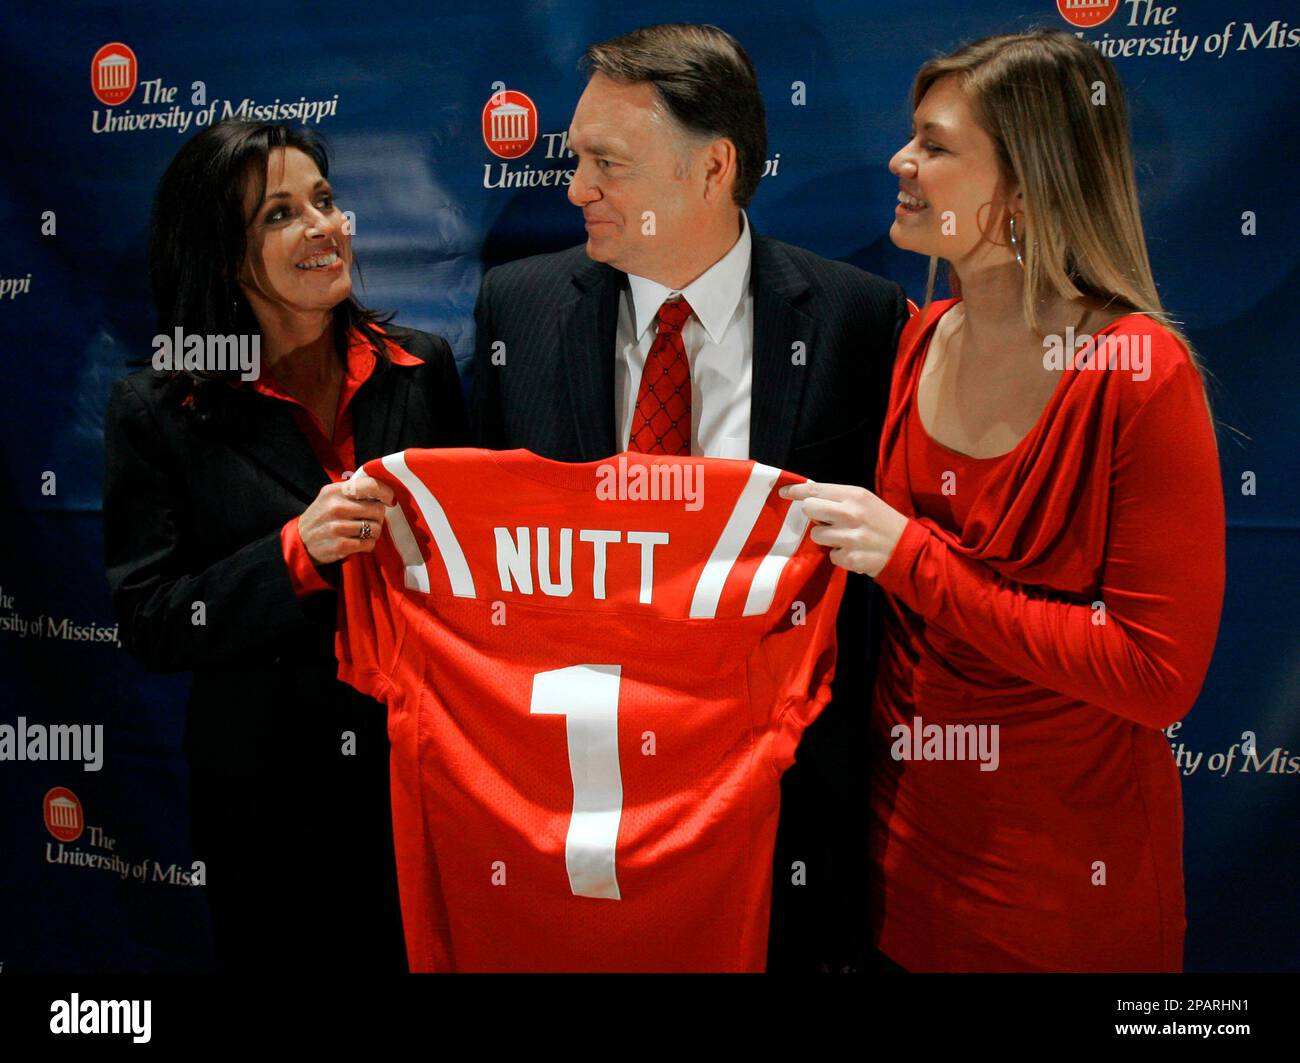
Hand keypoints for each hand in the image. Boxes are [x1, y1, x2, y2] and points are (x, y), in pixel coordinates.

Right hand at [297, 471, 395, 564]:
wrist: (300, 541)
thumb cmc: (323, 516)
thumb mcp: (331, 496)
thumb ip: (353, 490)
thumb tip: (385, 490)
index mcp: (335, 491)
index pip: (370, 486)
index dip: (386, 493)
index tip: (389, 500)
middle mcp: (335, 507)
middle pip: (377, 510)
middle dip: (378, 516)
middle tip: (371, 519)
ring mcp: (337, 527)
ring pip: (375, 528)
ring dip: (374, 532)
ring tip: (364, 532)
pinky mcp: (340, 546)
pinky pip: (368, 544)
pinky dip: (368, 544)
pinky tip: (360, 542)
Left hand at [779, 480, 908, 577]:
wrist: (907, 547)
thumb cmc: (882, 521)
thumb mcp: (865, 501)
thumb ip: (839, 498)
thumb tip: (808, 497)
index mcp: (855, 495)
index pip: (815, 489)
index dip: (795, 491)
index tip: (783, 492)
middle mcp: (851, 514)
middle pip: (809, 509)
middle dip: (812, 515)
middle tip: (825, 519)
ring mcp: (850, 537)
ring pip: (816, 535)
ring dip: (826, 538)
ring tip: (844, 538)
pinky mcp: (851, 558)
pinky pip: (830, 556)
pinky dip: (839, 555)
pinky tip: (853, 551)